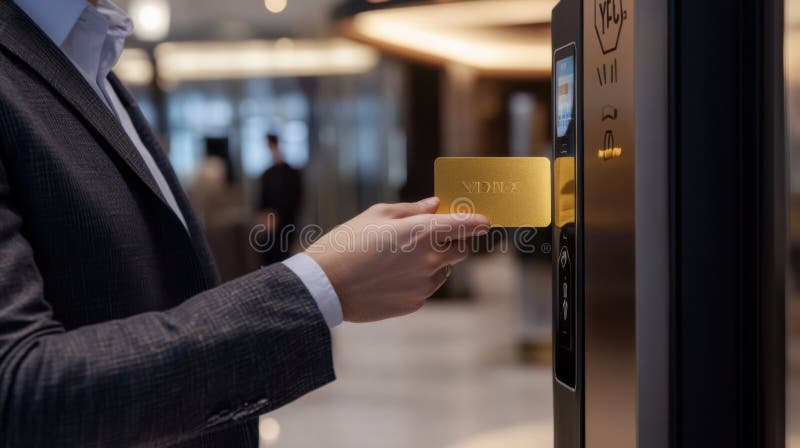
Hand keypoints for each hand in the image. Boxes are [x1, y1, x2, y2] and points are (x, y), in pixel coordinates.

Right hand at [306, 197, 488, 322]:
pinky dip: (416, 281)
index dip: (478, 222)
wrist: (325, 285)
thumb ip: (412, 210)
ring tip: (400, 259)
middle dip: (454, 242)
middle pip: (461, 250)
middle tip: (433, 236)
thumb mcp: (377, 215)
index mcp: (423, 232)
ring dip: (434, 263)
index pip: (467, 226)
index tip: (484, 222)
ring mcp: (423, 285)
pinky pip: (425, 288)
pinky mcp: (413, 303)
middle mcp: (430, 260)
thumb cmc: (348, 242)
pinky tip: (389, 276)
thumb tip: (435, 206)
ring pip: (443, 272)